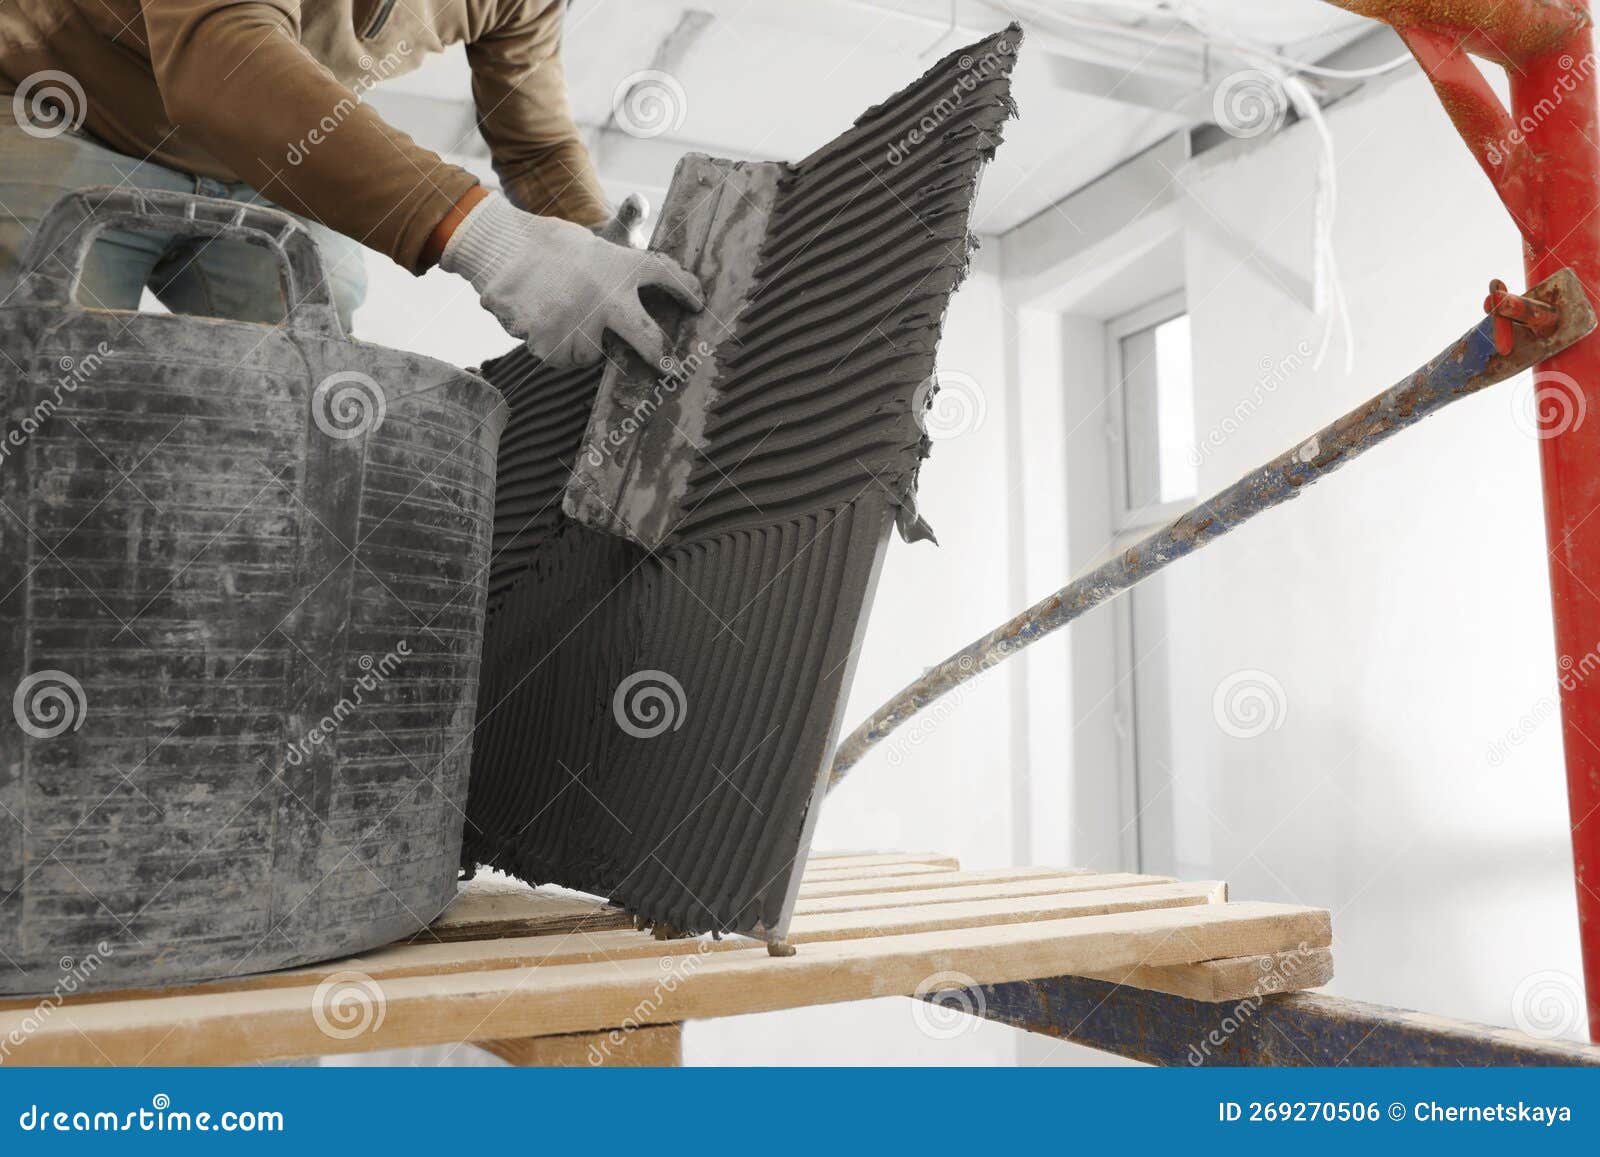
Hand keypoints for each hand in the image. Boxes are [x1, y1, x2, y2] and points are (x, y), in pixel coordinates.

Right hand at [440, 193, 700, 367]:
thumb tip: (639, 204)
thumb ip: (625, 235)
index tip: (698, 303)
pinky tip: (542, 321)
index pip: (665, 276)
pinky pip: (561, 357)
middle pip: (649, 339)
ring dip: (583, 344)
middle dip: (662, 356)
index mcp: (621, 266)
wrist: (501, 247)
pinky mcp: (552, 343)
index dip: (685, 290)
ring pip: (592, 354)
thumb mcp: (595, 241)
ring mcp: (580, 323)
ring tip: (564, 316)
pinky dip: (554, 346)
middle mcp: (607, 298)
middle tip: (670, 369)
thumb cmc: (553, 247)